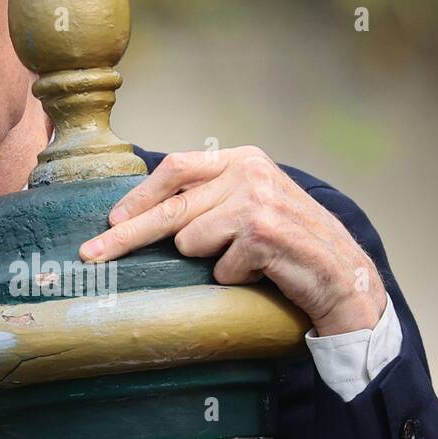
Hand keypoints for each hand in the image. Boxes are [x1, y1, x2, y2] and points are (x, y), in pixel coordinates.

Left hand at [78, 147, 386, 335]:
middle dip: (125, 235)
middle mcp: (250, 173)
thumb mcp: (253, 205)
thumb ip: (212, 197)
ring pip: (191, 241)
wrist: (347, 276)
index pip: (176, 168)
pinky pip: (218, 269)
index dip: (138, 197)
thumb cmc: (292, 245)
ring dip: (211, 262)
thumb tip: (143, 209)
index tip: (110, 221)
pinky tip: (264, 274)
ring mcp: (257, 202)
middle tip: (91, 255)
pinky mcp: (263, 235)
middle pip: (170, 207)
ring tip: (248, 262)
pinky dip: (235, 280)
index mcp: (244, 158)